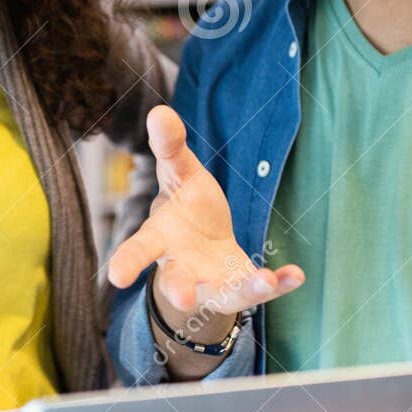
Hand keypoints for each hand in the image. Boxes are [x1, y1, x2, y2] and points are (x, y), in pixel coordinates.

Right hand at [108, 104, 303, 318]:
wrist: (206, 243)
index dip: (127, 262)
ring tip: (264, 280)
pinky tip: (296, 275)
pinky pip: (259, 289)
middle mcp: (182, 267)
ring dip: (244, 289)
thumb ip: (169, 148)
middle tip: (183, 300)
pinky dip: (280, 284)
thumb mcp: (179, 173)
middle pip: (177, 281)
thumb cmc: (185, 207)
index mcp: (160, 238)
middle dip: (179, 290)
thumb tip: (159, 111)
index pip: (140, 249)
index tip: (115, 276)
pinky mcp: (240, 286)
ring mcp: (212, 282)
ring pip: (225, 293)